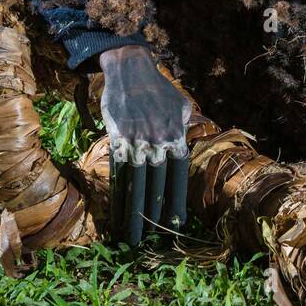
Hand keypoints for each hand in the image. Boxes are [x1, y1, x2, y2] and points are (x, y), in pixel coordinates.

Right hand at [98, 45, 192, 245]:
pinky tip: (117, 210)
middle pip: (156, 184)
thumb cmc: (158, 88)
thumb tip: (189, 139)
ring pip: (136, 182)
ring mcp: (135, 141)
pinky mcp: (116, 138)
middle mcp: (156, 141)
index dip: (176, 199)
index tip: (177, 221)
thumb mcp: (181, 105)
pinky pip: (117, 171)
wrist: (129, 67)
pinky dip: (117, 192)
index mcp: (175, 135)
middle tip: (153, 237)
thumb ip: (185, 125)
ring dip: (134, 211)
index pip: (178, 174)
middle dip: (154, 213)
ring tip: (132, 234)